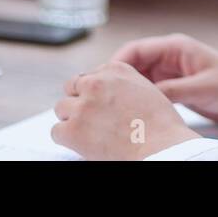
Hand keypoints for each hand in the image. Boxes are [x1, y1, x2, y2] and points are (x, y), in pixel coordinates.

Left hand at [52, 61, 198, 159]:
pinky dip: (66, 139)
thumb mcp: (145, 88)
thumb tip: (107, 93)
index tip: (100, 105)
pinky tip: (83, 144)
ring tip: (89, 133)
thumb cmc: (160, 124)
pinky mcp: (73, 129)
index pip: (90, 75)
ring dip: (71, 119)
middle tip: (91, 119)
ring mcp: (83, 106)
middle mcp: (96, 83)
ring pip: (61, 108)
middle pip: (72, 87)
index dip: (93, 92)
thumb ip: (122, 84)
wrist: (161, 147)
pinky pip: (56, 132)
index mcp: (115, 69)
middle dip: (78, 102)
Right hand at [111, 33, 217, 124]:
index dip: (117, 63)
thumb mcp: (201, 88)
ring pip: (135, 76)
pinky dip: (135, 96)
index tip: (105, 79)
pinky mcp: (168, 83)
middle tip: (102, 94)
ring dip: (124, 88)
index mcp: (175, 47)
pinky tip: (127, 109)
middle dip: (115, 77)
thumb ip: (174, 90)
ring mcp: (166, 70)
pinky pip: (145, 88)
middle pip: (132, 62)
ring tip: (110, 104)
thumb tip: (144, 97)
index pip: (136, 49)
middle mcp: (167, 55)